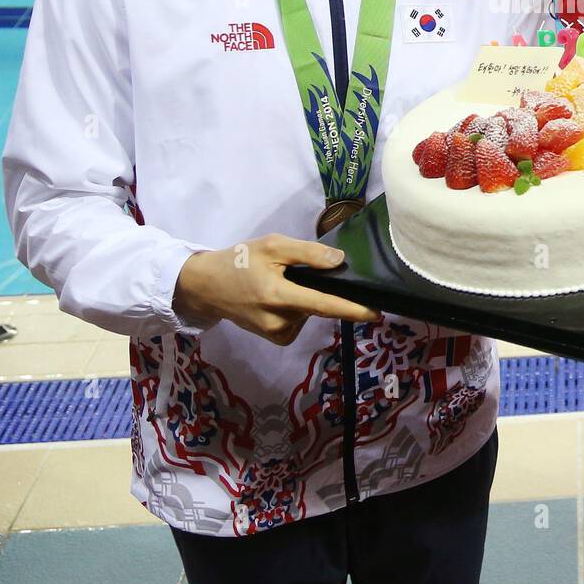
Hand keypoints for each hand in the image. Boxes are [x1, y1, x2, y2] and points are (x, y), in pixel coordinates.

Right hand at [173, 234, 381, 345]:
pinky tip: (279, 297)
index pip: (324, 305)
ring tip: (281, 282)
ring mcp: (276, 333)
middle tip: (296, 273)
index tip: (377, 313)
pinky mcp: (275, 337)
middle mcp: (279, 321)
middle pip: (318, 306)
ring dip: (305, 298)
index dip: (353, 310)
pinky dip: (297, 308)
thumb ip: (307, 253)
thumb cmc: (240, 261)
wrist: (206, 286)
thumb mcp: (272, 246)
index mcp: (278, 296)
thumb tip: (339, 261)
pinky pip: (299, 321)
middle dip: (321, 291)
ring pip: (309, 313)